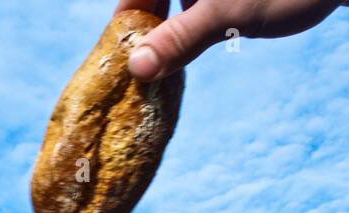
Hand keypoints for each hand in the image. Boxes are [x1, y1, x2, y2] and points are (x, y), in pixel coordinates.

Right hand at [115, 0, 348, 79]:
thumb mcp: (225, 17)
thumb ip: (179, 40)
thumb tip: (137, 69)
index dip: (127, 16)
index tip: (122, 50)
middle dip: (153, 24)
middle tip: (147, 63)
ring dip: (177, 22)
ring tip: (173, 56)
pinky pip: (207, 0)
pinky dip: (202, 15)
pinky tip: (210, 35)